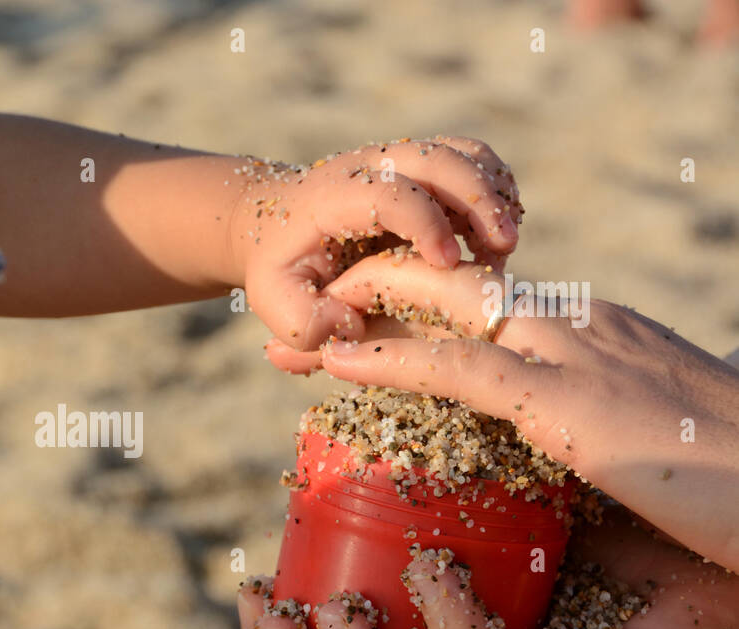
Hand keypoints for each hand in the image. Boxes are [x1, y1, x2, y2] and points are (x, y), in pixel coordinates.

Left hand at [234, 136, 520, 353]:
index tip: (449, 264)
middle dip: (478, 199)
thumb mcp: (274, 303)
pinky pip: (472, 160)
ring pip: (462, 152)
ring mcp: (400, 159)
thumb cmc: (279, 270)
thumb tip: (348, 325)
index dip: (423, 223)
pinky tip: (495, 239)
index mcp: (331, 196)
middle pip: (437, 157)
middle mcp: (369, 165)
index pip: (387, 192)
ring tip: (504, 247)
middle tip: (505, 249)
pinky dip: (495, 190)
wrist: (273, 224)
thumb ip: (304, 323)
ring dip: (494, 193)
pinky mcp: (423, 166)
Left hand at [265, 254, 738, 571]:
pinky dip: (389, 355)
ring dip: (363, 308)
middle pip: (455, 282)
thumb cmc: (731, 477)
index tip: (356, 314)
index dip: (414, 299)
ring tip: (296, 321)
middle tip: (307, 304)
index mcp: (593, 330)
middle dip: (375, 287)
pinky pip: (457, 364)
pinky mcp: (569, 401)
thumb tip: (538, 454)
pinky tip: (336, 356)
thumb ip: (580, 426)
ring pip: (446, 304)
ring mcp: (573, 354)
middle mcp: (579, 323)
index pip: (487, 296)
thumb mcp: (638, 434)